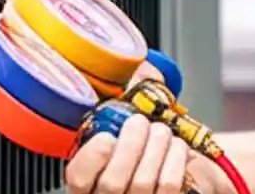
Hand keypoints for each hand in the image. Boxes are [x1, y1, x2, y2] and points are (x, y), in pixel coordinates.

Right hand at [65, 113, 194, 192]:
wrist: (176, 181)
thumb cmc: (138, 154)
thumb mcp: (117, 136)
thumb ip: (114, 115)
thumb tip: (132, 72)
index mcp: (87, 185)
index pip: (77, 178)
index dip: (91, 157)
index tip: (106, 136)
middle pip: (113, 182)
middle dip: (131, 144)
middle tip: (139, 123)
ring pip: (144, 182)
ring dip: (156, 146)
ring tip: (160, 131)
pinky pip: (169, 186)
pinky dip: (176, 160)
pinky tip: (177, 147)